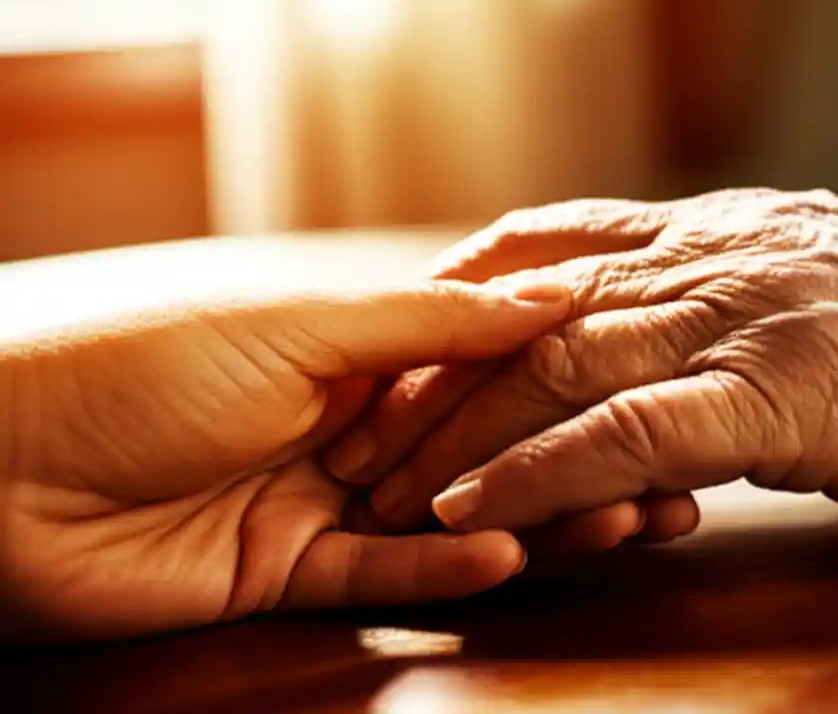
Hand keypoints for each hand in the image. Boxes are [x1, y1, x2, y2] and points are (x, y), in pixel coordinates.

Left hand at [0, 275, 628, 640]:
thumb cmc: (141, 361)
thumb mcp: (303, 323)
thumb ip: (429, 323)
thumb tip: (550, 291)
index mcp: (347, 350)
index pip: (481, 369)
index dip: (564, 383)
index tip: (646, 389)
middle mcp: (342, 427)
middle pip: (480, 452)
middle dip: (570, 465)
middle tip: (663, 480)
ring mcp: (316, 505)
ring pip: (447, 522)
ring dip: (534, 523)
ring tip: (618, 520)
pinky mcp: (283, 575)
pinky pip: (382, 579)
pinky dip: (446, 573)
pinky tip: (510, 558)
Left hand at [337, 189, 837, 546]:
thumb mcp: (832, 298)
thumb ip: (744, 304)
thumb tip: (684, 342)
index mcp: (732, 231)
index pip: (563, 242)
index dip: (470, 288)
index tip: (406, 335)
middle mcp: (723, 259)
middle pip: (536, 307)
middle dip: (439, 372)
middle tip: (366, 427)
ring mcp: (748, 321)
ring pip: (561, 362)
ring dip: (462, 428)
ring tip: (388, 483)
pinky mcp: (777, 398)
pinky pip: (625, 433)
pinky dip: (540, 471)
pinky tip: (477, 506)